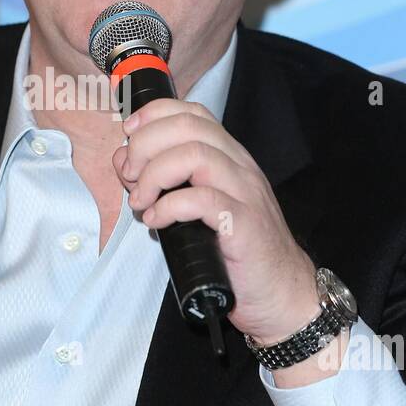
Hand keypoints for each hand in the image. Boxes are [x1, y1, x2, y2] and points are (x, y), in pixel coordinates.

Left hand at [112, 99, 320, 347]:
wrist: (280, 292)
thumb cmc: (236, 252)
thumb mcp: (195, 209)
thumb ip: (162, 183)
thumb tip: (125, 163)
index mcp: (229, 158)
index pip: (192, 113)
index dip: (154, 116)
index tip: (128, 135)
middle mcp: (239, 167)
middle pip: (188, 127)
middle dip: (147, 144)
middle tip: (131, 175)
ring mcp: (245, 193)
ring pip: (195, 155)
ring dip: (156, 174)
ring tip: (141, 200)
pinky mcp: (244, 224)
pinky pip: (202, 200)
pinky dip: (169, 206)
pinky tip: (156, 220)